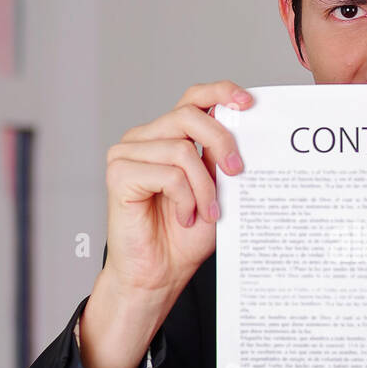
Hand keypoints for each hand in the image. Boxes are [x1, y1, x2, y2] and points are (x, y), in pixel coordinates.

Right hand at [79, 81, 251, 367]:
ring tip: (206, 213)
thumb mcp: (217, 191)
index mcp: (167, 136)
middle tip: (237, 172)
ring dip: (204, 186)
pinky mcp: (119, 173)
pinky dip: (185, 199)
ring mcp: (127, 154)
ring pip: (181, 150)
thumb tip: (245, 128)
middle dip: (221, 141)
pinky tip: (183, 217)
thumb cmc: (184, 237)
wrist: (158, 275)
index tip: (247, 103)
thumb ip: (223, 160)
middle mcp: (145, 138)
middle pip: (189, 115)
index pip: (193, 99)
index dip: (219, 93)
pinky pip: (167, 174)